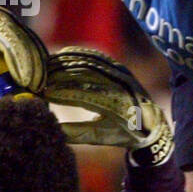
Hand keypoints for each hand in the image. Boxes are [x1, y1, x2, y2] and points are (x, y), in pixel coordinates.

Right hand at [44, 47, 173, 164]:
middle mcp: (121, 86)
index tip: (45, 95)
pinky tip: (60, 56)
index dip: (64, 94)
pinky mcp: (119, 66)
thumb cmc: (123, 133)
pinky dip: (76, 54)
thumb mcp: (101, 137)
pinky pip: (95, 56)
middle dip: (60, 76)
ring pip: (89, 62)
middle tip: (40, 80)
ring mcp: (121, 73)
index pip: (86, 96)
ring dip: (65, 63)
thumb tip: (53, 129)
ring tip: (46, 68)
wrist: (152, 122)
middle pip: (85, 75)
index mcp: (118, 107)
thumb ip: (77, 134)